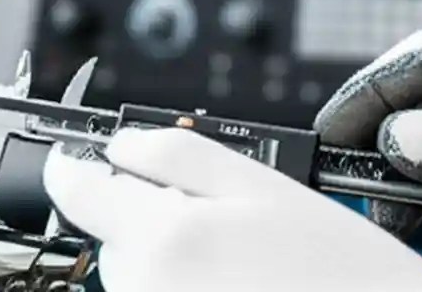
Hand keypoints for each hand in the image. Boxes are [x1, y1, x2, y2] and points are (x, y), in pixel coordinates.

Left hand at [44, 127, 421, 291]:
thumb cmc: (348, 280)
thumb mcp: (268, 186)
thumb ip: (177, 153)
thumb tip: (116, 144)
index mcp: (161, 239)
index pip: (73, 189)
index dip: (76, 166)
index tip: (80, 160)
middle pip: (110, 235)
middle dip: (148, 219)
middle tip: (226, 226)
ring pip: (136, 277)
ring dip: (171, 263)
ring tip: (248, 270)